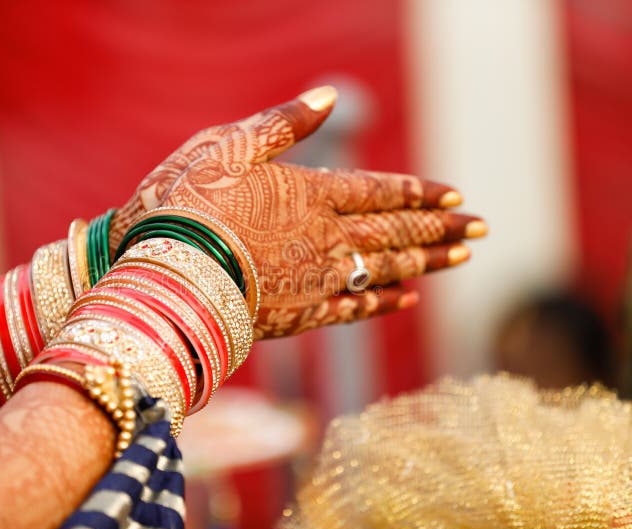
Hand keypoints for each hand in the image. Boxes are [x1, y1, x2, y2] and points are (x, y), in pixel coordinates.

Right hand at [113, 87, 486, 338]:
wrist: (162, 271)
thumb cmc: (187, 202)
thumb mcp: (227, 145)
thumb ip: (282, 124)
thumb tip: (328, 98)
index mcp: (311, 192)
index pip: (381, 191)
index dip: (421, 193)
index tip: (456, 196)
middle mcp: (325, 237)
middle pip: (396, 231)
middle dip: (441, 228)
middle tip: (482, 229)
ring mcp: (317, 279)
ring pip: (386, 268)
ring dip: (427, 262)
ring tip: (461, 259)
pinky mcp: (300, 314)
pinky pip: (355, 309)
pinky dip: (385, 303)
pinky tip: (409, 299)